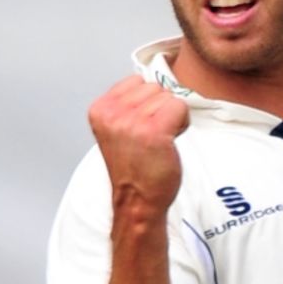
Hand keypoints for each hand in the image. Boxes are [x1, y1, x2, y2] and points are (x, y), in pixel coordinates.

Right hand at [88, 76, 189, 214]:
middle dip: (159, 109)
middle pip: (153, 87)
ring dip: (171, 118)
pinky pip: (179, 107)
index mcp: (100, 109)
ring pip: (168, 97)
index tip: (140, 127)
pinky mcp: (154, 132)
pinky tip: (170, 142)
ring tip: (159, 142)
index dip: (145, 102)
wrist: (137, 202)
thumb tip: (151, 81)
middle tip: (151, 138)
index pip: (136, 81)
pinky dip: (182, 123)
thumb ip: (126, 104)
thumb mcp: (117, 128)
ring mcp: (132, 122)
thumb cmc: (134, 169)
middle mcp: (113, 114)